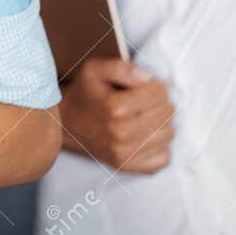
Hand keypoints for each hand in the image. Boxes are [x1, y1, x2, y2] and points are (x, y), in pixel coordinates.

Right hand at [57, 58, 173, 173]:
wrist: (66, 123)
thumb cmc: (85, 94)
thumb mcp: (94, 70)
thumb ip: (120, 67)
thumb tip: (148, 78)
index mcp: (114, 107)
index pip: (159, 93)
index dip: (155, 85)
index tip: (142, 86)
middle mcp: (121, 133)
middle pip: (167, 113)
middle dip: (159, 102)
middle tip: (143, 101)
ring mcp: (125, 153)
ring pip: (168, 134)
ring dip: (160, 124)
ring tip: (143, 117)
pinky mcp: (128, 167)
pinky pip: (164, 157)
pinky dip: (159, 146)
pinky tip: (144, 136)